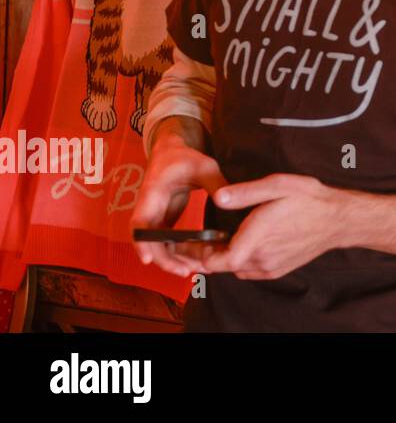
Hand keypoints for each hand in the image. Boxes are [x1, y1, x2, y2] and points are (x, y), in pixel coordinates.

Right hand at [130, 136, 226, 277]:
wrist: (171, 153)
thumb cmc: (185, 157)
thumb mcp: (204, 165)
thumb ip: (215, 182)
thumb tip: (227, 200)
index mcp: (153, 192)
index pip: (140, 221)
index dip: (142, 241)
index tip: (147, 259)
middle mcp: (148, 208)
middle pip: (148, 240)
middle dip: (162, 259)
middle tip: (184, 272)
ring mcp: (154, 216)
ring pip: (155, 244)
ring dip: (169, 259)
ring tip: (191, 271)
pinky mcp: (162, 221)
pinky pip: (164, 241)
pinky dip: (174, 252)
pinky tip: (192, 262)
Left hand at [182, 174, 350, 280]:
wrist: (338, 220)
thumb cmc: (310, 200)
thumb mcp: (278, 185)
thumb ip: (245, 192)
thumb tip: (218, 197)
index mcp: (257, 236)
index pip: (217, 261)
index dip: (197, 256)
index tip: (188, 244)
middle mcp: (261, 257)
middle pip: (222, 266)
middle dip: (206, 255)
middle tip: (195, 241)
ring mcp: (270, 266)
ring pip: (235, 268)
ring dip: (225, 257)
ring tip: (219, 240)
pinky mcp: (277, 270)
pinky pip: (249, 270)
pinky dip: (241, 260)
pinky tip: (244, 244)